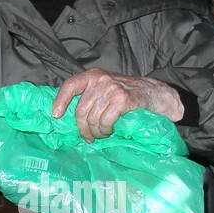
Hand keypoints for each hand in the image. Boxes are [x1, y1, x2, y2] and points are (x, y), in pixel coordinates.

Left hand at [52, 68, 183, 141]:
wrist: (157, 95)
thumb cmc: (129, 95)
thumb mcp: (106, 89)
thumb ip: (90, 96)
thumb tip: (66, 114)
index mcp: (94, 75)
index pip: (70, 85)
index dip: (61, 101)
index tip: (56, 115)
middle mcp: (102, 80)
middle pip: (81, 110)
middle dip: (83, 128)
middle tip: (89, 137)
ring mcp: (112, 89)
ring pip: (93, 119)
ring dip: (96, 132)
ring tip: (102, 134)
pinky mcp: (124, 100)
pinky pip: (106, 121)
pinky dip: (106, 130)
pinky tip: (110, 131)